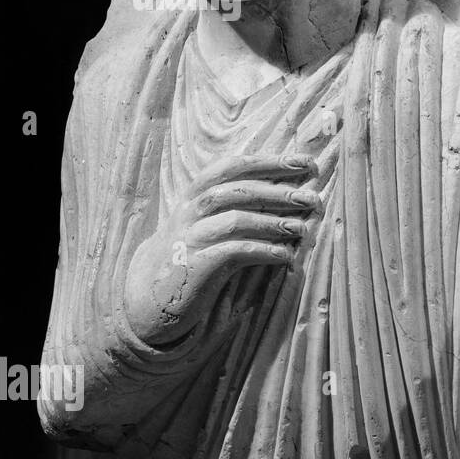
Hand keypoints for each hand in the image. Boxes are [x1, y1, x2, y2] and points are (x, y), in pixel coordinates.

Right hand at [124, 153, 320, 346]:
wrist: (148, 297)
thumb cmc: (190, 254)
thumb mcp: (206, 223)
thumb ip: (237, 205)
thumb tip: (291, 191)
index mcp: (195, 194)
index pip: (234, 167)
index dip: (270, 161)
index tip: (305, 162)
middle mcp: (190, 211)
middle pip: (239, 190)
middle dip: (279, 192)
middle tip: (311, 198)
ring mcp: (190, 237)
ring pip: (237, 219)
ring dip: (274, 222)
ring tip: (302, 228)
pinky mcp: (194, 266)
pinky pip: (234, 253)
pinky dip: (264, 251)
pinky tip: (286, 255)